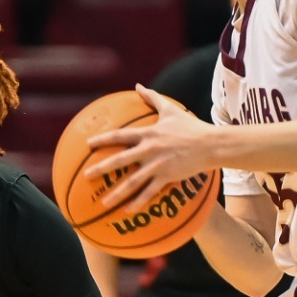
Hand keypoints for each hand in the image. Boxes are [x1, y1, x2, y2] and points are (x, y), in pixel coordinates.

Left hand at [85, 85, 225, 215]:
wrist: (210, 144)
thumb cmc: (191, 126)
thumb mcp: (170, 109)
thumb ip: (152, 98)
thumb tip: (138, 86)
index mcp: (148, 134)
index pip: (120, 136)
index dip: (103, 140)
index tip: (88, 145)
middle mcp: (149, 150)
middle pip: (120, 160)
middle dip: (102, 168)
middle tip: (86, 176)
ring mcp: (157, 165)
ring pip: (133, 182)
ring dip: (117, 193)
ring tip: (104, 203)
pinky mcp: (167, 177)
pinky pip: (149, 192)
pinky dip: (138, 202)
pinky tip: (127, 210)